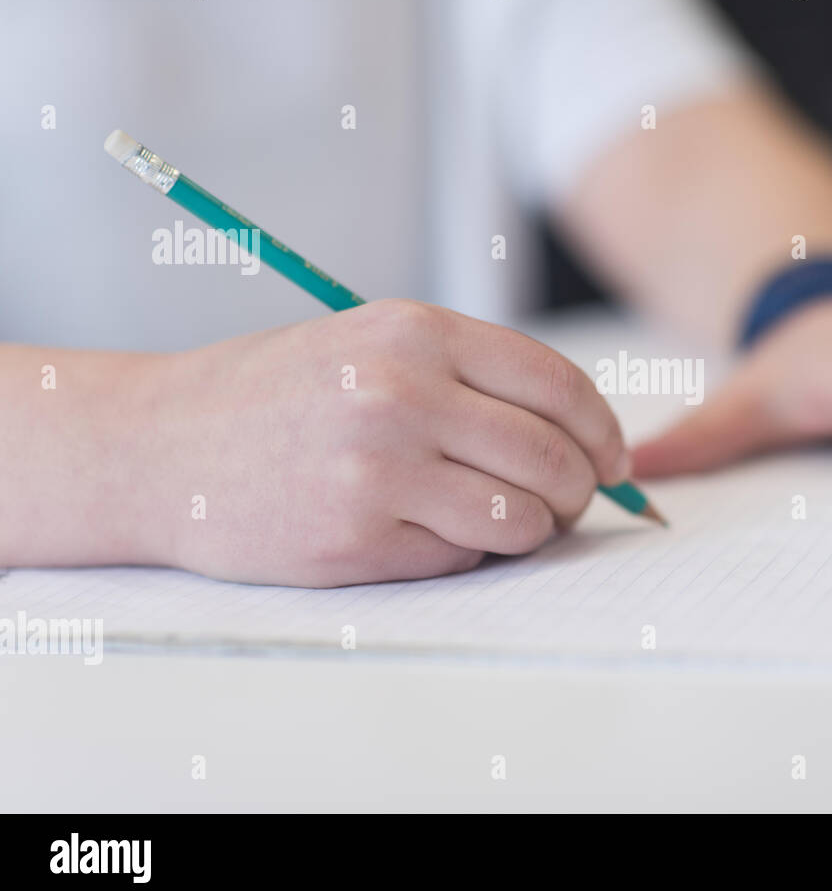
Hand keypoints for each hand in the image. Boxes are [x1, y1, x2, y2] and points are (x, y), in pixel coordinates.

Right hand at [144, 300, 630, 585]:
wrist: (158, 448)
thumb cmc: (277, 395)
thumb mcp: (370, 345)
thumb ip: (470, 376)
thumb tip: (583, 436)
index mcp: (414, 333)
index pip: (558, 385)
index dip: (602, 431)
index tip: (612, 460)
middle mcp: (402, 394)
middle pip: (553, 458)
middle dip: (580, 491)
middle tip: (570, 503)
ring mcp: (378, 470)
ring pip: (522, 519)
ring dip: (531, 529)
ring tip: (504, 520)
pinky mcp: (356, 539)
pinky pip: (463, 557)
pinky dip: (465, 552)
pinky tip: (425, 531)